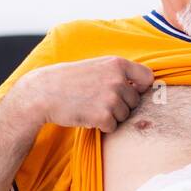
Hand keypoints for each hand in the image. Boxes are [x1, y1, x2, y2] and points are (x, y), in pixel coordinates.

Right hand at [17, 56, 154, 132]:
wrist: (43, 92)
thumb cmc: (69, 79)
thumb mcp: (96, 66)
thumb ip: (118, 73)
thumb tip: (144, 85)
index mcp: (117, 64)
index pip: (147, 77)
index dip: (141, 87)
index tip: (132, 91)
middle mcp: (117, 79)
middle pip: (135, 101)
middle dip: (121, 105)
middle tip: (99, 101)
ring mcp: (111, 98)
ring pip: (124, 115)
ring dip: (111, 116)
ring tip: (91, 106)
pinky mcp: (103, 115)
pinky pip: (113, 127)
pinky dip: (102, 126)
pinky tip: (87, 116)